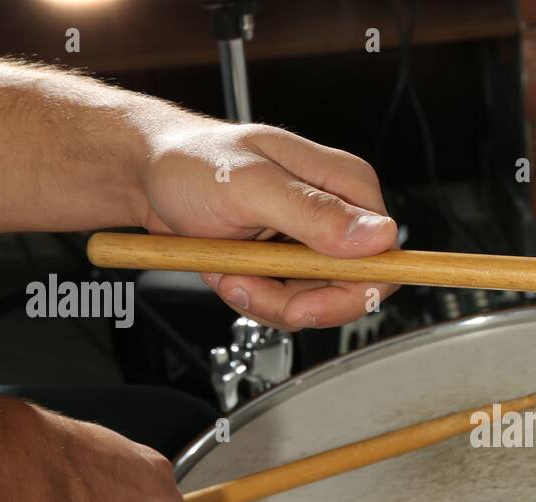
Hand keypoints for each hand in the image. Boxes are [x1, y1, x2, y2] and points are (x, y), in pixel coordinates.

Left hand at [138, 120, 399, 329]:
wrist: (152, 174)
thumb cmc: (193, 161)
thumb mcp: (251, 185)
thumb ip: (314, 212)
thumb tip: (378, 236)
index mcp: (346, 185)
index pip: (384, 255)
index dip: (350, 290)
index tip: (304, 303)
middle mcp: (338, 214)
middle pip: (350, 290)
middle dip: (295, 301)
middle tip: (248, 283)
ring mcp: (313, 242)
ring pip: (316, 304)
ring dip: (266, 299)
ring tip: (231, 268)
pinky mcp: (290, 264)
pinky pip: (290, 305)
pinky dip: (255, 299)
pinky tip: (232, 271)